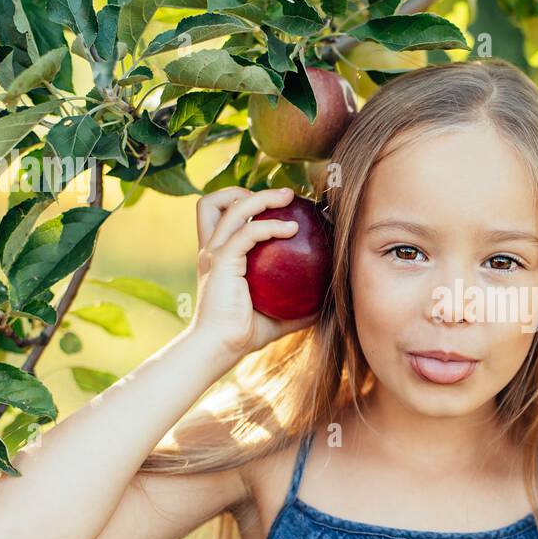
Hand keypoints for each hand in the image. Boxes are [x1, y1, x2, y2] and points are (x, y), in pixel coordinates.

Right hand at [187, 187, 318, 365]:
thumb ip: (297, 306)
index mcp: (218, 256)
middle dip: (243, 190)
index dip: (241, 201)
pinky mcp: (221, 261)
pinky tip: (292, 230)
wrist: (220, 348)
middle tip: (282, 196)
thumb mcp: (276, 316)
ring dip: (263, 197)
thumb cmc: (244, 334)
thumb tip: (326, 305)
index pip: (219, 215)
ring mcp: (214, 253)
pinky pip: (247, 232)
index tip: (276, 206)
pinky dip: (270, 225)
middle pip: (212, 201)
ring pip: (231, 206)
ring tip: (289, 199)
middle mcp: (211, 249)